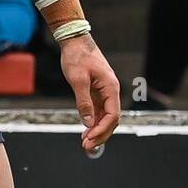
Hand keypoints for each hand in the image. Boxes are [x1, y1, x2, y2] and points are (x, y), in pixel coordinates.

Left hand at [59, 34, 120, 151]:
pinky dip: (93, 122)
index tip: (90, 139)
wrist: (74, 40)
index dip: (102, 130)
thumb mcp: (78, 80)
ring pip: (105, 116)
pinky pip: (99, 110)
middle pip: (111, 119)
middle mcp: (111, 90)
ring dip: (97, 130)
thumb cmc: (77, 56)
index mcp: (111, 87)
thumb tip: (88, 122)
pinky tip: (85, 130)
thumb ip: (84, 102)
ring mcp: (104, 91)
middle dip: (101, 134)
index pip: (112, 115)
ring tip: (85, 142)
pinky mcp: (97, 91)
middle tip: (87, 147)